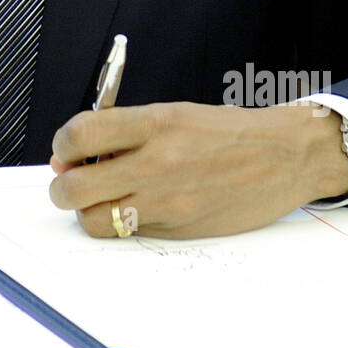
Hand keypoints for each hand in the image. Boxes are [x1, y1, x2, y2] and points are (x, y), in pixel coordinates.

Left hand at [48, 101, 347, 238]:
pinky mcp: (179, 230)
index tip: (67, 149)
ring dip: (87, 211)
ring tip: (102, 198)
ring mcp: (168, 202)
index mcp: (155, 124)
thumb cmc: (226, 132)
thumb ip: (123, 132)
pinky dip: (121, 223)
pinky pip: (129, 233)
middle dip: (62, 187)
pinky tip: (136, 206)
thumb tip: (71, 156)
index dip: (63, 145)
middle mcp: (158, 163)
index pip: (80, 135)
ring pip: (94, 220)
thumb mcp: (174, 114)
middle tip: (71, 182)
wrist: (285, 157)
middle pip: (74, 188)